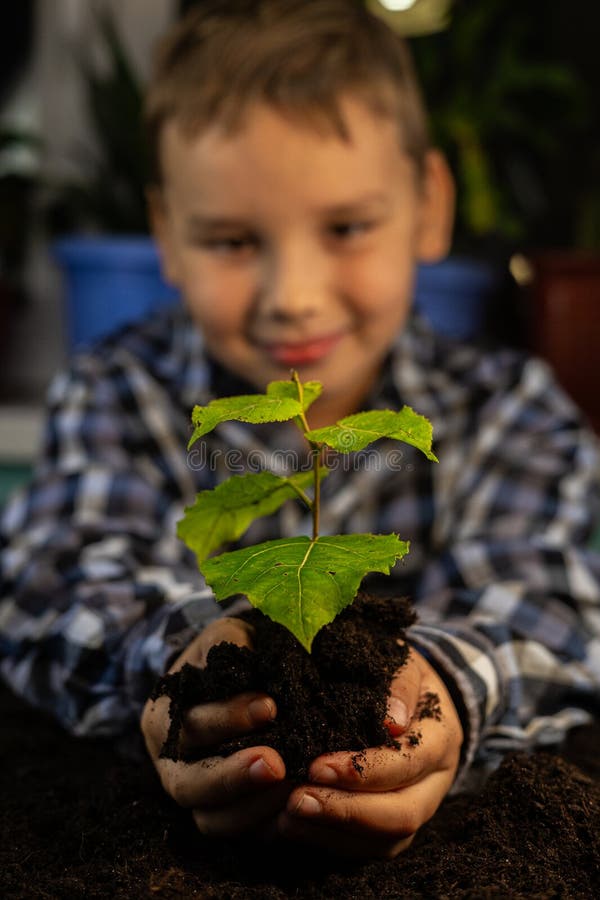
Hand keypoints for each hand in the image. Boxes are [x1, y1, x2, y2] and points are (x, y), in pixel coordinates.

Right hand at [141, 617, 288, 835]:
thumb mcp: (225, 637)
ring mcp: (193, 795)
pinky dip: (263, 827)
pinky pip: (237, 834)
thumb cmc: (228, 655)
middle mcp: (170, 763)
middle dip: (234, 776)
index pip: (189, 724)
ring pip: (210, 819)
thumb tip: (254, 661)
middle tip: (277, 764)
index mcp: (163, 718)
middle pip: (190, 785)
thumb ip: (234, 645)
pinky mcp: (220, 815)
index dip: (227, 718)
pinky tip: (294, 807)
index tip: (270, 707)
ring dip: (251, 807)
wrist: (227, 680)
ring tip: (291, 786)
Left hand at [277, 647, 462, 857]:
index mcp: (440, 736)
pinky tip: (292, 826)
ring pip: (386, 842)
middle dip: (348, 811)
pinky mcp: (395, 826)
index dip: (365, 770)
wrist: (410, 693)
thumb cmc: (395, 672)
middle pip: (402, 814)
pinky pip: (368, 849)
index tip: (317, 766)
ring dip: (335, 833)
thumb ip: (398, 682)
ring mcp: (419, 807)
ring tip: (287, 817)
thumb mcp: (400, 661)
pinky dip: (331, 842)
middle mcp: (436, 781)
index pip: (409, 763)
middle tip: (296, 800)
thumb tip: (391, 719)